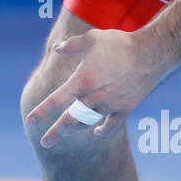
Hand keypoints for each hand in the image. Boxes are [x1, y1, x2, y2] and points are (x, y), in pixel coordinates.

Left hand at [24, 29, 171, 147]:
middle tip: (44, 143)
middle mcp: (93, 97)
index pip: (56, 100)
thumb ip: (72, 45)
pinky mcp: (125, 108)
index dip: (42, 111)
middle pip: (70, 120)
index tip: (31, 120)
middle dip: (56, 133)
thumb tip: (56, 48)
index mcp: (81, 81)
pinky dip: (102, 130)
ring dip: (76, 128)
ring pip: (88, 123)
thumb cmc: (119, 43)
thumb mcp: (91, 38)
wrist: (150, 53)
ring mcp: (110, 105)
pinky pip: (111, 125)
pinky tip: (96, 132)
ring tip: (67, 132)